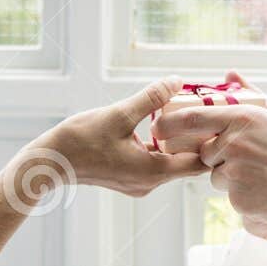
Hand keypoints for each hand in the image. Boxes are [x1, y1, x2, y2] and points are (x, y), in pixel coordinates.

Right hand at [28, 76, 208, 198]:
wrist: (49, 163)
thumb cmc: (80, 141)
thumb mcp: (118, 114)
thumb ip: (150, 98)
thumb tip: (177, 81)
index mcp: (153, 171)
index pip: (199, 164)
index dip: (212, 143)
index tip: (217, 121)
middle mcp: (150, 183)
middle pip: (187, 163)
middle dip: (197, 139)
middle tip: (204, 112)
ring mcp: (139, 184)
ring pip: (170, 163)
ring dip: (177, 142)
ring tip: (184, 115)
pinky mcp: (129, 179)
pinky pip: (154, 164)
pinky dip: (161, 147)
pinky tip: (157, 127)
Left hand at [150, 72, 266, 240]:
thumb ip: (254, 96)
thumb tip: (230, 73)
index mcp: (244, 119)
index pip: (189, 119)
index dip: (170, 125)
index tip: (161, 130)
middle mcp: (234, 147)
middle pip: (208, 156)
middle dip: (224, 159)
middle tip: (262, 162)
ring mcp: (235, 179)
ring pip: (222, 182)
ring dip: (238, 183)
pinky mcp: (241, 207)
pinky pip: (236, 206)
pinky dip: (252, 206)